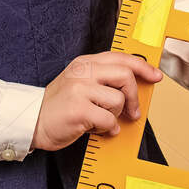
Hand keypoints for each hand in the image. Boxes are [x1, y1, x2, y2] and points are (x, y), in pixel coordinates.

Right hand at [30, 51, 162, 151]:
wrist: (32, 120)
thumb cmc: (59, 105)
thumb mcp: (79, 82)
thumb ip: (103, 79)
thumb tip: (134, 84)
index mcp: (85, 62)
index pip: (121, 58)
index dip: (143, 66)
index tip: (156, 76)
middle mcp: (83, 72)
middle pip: (125, 76)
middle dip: (134, 97)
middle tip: (132, 112)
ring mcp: (80, 90)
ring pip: (118, 100)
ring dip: (115, 116)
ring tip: (102, 120)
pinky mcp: (79, 110)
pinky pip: (108, 120)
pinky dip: (108, 129)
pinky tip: (99, 130)